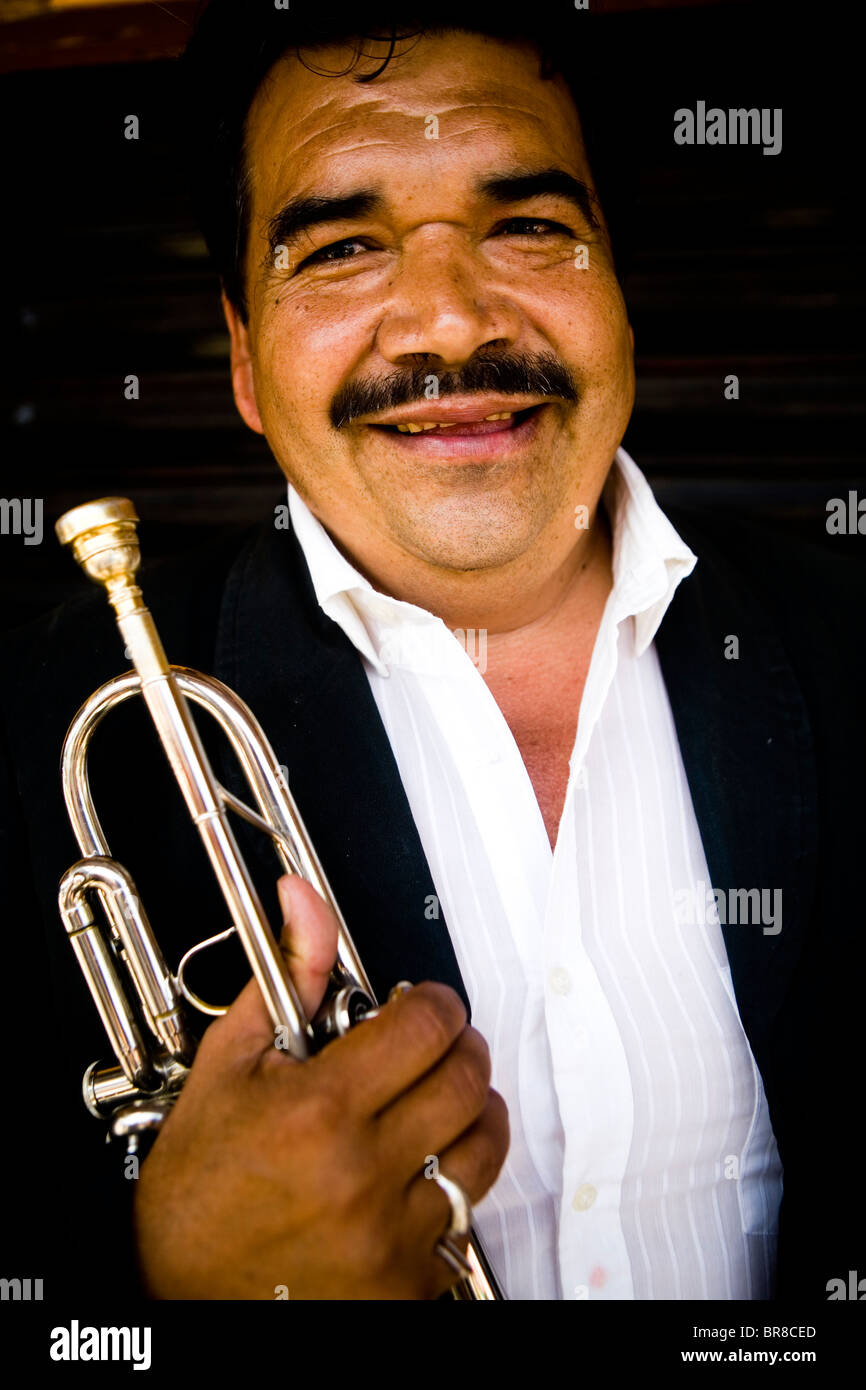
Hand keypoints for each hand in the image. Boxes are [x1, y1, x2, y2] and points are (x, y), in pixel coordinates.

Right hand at [133, 875, 508, 1298]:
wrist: (182, 1291)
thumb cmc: (198, 1187)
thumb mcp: (229, 1065)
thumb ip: (287, 979)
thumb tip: (305, 903)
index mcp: (318, 1110)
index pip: (425, 1026)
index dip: (432, 1003)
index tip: (421, 1005)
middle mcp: (361, 1172)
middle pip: (465, 1079)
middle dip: (456, 1047)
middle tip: (433, 1048)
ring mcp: (390, 1233)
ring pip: (482, 1146)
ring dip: (470, 1114)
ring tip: (435, 1107)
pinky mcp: (406, 1282)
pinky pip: (466, 1216)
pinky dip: (451, 1189)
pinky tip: (414, 1177)